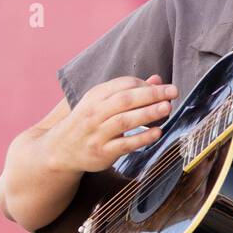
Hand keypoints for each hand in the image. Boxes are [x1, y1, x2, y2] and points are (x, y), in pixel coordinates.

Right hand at [44, 74, 177, 172]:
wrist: (59, 150)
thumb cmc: (86, 122)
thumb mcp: (101, 102)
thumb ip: (129, 91)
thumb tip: (157, 80)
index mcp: (95, 96)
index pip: (123, 84)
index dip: (144, 85)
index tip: (162, 88)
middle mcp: (94, 113)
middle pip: (125, 100)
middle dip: (151, 94)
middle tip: (172, 92)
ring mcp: (97, 133)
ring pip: (125, 120)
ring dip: (148, 113)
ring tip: (167, 108)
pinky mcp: (102, 152)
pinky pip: (124, 144)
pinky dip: (142, 138)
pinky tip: (157, 132)